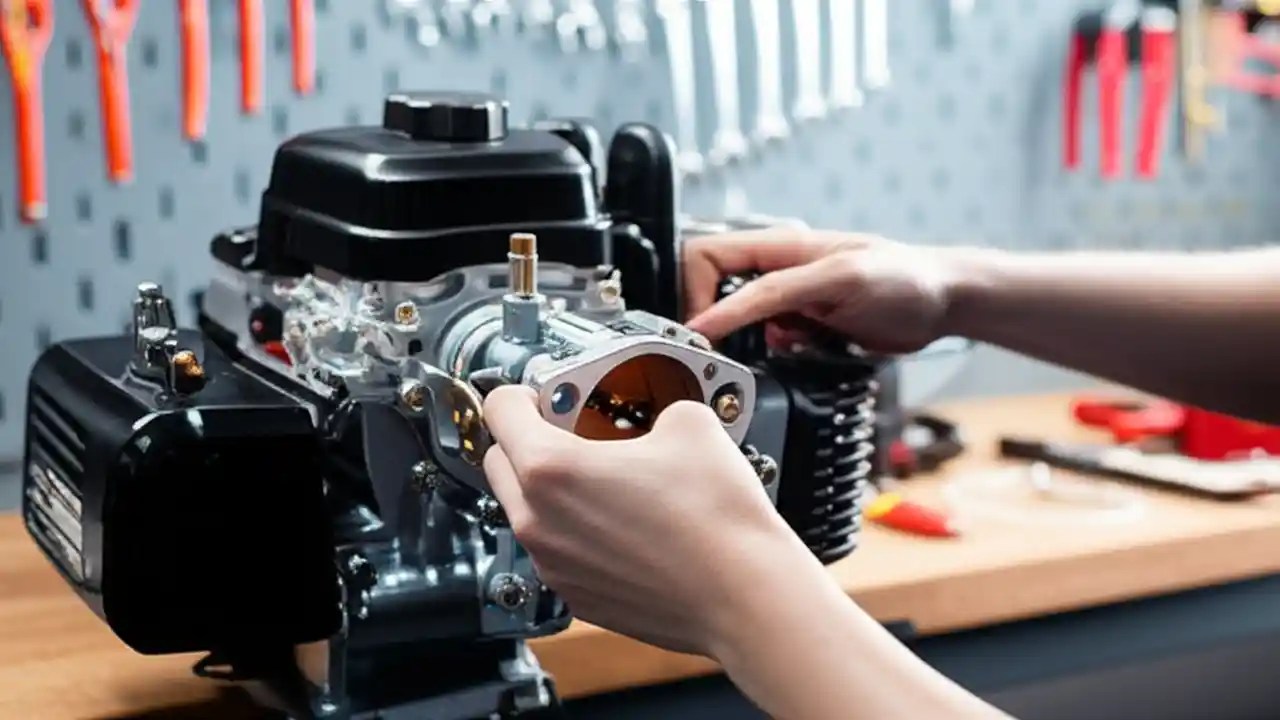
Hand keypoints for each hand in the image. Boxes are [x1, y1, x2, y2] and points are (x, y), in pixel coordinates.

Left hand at [482, 386, 820, 656]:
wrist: (745, 596)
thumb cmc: (717, 521)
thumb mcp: (690, 423)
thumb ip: (653, 406)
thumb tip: (656, 415)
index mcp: (551, 468)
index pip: (498, 410)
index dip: (521, 392)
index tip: (543, 395)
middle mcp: (539, 521)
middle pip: (498, 462)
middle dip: (525, 440)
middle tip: (570, 432)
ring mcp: (554, 565)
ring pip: (525, 511)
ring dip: (548, 490)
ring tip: (604, 480)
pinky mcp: (577, 596)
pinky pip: (556, 551)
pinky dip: (575, 533)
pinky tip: (623, 524)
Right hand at [683, 228, 961, 352]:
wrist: (944, 304)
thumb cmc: (904, 279)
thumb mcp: (836, 280)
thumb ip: (773, 296)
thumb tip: (716, 316)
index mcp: (777, 245)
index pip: (704, 257)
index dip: (692, 295)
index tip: (699, 332)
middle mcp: (776, 270)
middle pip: (710, 290)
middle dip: (712, 322)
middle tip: (716, 351)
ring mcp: (788, 299)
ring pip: (736, 322)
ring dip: (743, 343)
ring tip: (771, 349)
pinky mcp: (802, 326)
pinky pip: (765, 343)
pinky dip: (771, 355)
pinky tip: (799, 353)